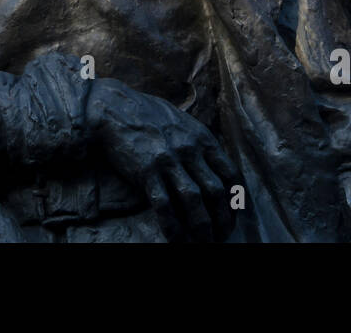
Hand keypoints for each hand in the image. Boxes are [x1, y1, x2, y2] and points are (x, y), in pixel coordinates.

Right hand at [87, 79, 237, 241]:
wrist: (116, 108)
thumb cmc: (149, 115)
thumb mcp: (184, 124)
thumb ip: (199, 144)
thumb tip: (212, 168)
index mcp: (203, 139)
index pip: (230, 174)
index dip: (235, 200)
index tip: (234, 216)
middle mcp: (190, 150)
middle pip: (215, 191)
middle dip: (222, 219)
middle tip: (221, 236)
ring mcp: (169, 160)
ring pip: (194, 200)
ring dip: (201, 227)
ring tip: (204, 242)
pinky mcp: (147, 171)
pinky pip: (164, 205)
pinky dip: (173, 226)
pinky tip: (177, 239)